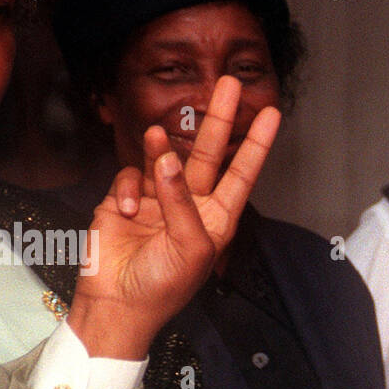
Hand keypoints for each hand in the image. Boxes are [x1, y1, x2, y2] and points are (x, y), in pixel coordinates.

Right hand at [67, 76, 280, 358]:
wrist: (117, 304)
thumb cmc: (163, 287)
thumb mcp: (190, 249)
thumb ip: (183, 203)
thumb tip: (169, 162)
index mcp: (216, 218)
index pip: (241, 174)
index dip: (256, 144)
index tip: (271, 112)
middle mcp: (190, 204)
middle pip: (208, 153)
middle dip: (218, 119)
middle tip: (228, 84)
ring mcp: (157, 200)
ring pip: (163, 158)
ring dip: (161, 148)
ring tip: (159, 137)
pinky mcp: (124, 200)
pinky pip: (129, 179)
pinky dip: (127, 190)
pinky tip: (125, 212)